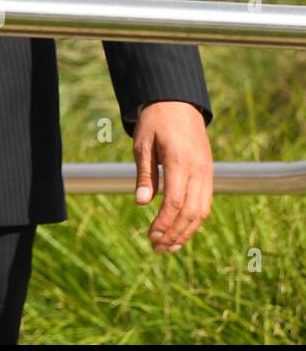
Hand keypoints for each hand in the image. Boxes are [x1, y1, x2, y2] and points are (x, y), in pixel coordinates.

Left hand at [132, 101, 212, 252]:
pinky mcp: (209, 173)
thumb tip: (141, 204)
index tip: (151, 236)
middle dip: (174, 233)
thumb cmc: (155, 122)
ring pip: (202, 211)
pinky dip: (195, 220)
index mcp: (179, 161)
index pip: (175, 201)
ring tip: (169, 246)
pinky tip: (182, 230)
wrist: (177, 103)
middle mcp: (198, 170)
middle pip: (191, 212)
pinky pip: (205, 202)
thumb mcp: (142, 144)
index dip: (164, 223)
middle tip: (156, 247)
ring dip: (186, 232)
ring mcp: (207, 172)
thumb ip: (145, 174)